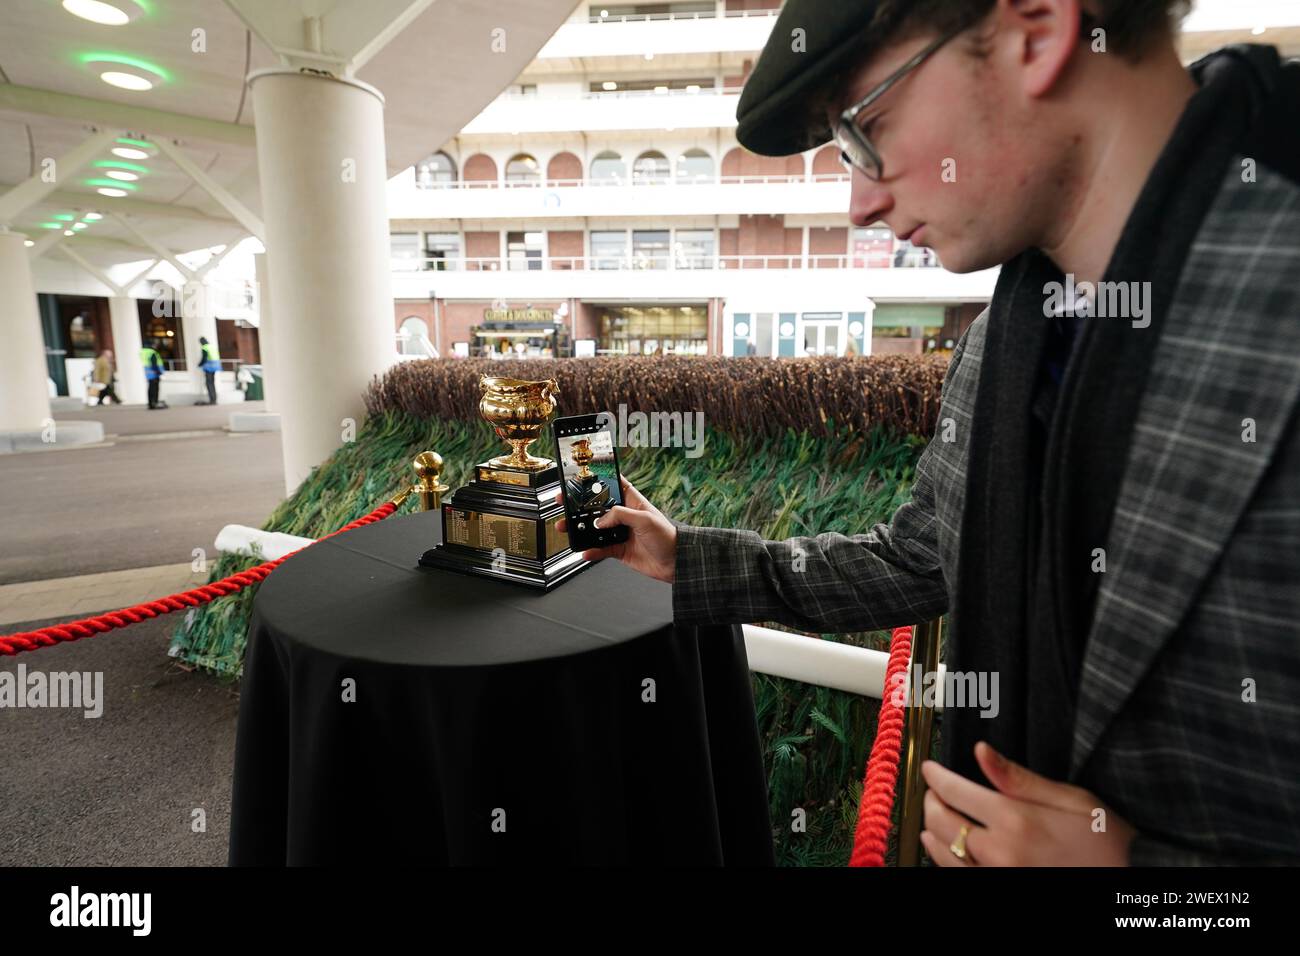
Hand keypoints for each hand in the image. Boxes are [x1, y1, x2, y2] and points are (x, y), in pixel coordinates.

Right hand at [553, 475, 677, 582]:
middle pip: (597, 508)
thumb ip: (620, 515)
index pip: (612, 485)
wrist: (676, 563)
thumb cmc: (667, 536)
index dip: (597, 480)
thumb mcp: (644, 519)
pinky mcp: (619, 550)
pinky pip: (600, 549)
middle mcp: (624, 516)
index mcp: (632, 502)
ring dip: (580, 529)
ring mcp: (620, 533)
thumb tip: (600, 520)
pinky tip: (585, 551)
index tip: (580, 476)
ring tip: (566, 528)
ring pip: (594, 529)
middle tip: (563, 503)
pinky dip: (591, 551)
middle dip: (579, 506)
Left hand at [919, 741, 1136, 865]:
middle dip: (931, 801)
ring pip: (944, 854)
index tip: (929, 768)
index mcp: (1016, 820)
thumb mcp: (1069, 799)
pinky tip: (945, 849)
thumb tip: (982, 751)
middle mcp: (1000, 852)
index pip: (955, 791)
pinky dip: (944, 860)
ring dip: (932, 832)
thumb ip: (1018, 778)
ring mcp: (998, 877)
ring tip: (933, 817)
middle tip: (933, 789)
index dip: (935, 776)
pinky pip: (959, 877)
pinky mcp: (1001, 891)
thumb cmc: (1106, 840)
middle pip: (942, 822)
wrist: (1129, 878)